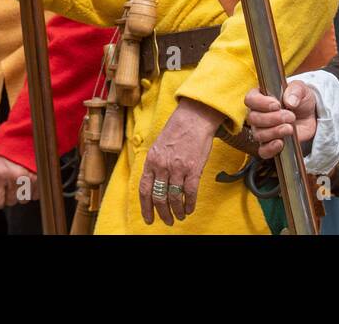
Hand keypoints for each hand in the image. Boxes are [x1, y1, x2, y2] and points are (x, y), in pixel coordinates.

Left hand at [0, 153, 37, 208]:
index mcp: (0, 173)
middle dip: (9, 193)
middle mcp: (16, 177)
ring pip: (23, 200)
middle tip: (10, 177)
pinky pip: (35, 195)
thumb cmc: (5, 150)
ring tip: (20, 176)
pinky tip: (29, 176)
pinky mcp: (41, 178)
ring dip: (21, 192)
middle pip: (10, 202)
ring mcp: (30, 178)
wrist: (25, 135)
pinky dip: (32, 189)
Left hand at [139, 98, 222, 225]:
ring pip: (174, 198)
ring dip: (177, 211)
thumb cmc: (177, 131)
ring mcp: (178, 168)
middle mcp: (162, 166)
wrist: (194, 117)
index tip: (149, 219)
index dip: (146, 208)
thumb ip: (155, 165)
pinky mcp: (193, 169)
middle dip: (162, 213)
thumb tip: (154, 184)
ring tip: (180, 216)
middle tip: (167, 221)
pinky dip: (190, 204)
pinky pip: (190, 193)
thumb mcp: (158, 146)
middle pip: (159, 198)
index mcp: (151, 161)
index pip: (145, 190)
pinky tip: (190, 208)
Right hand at [243, 82, 317, 159]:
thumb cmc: (300, 99)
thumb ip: (295, 90)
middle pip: (253, 119)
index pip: (250, 99)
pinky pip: (263, 151)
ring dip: (275, 132)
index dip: (261, 103)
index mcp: (261, 97)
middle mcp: (258, 114)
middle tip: (290, 116)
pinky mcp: (270, 143)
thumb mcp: (301, 89)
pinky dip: (270, 148)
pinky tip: (281, 143)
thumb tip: (289, 101)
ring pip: (258, 134)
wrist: (310, 115)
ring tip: (290, 128)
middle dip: (272, 119)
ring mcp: (263, 130)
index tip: (277, 105)